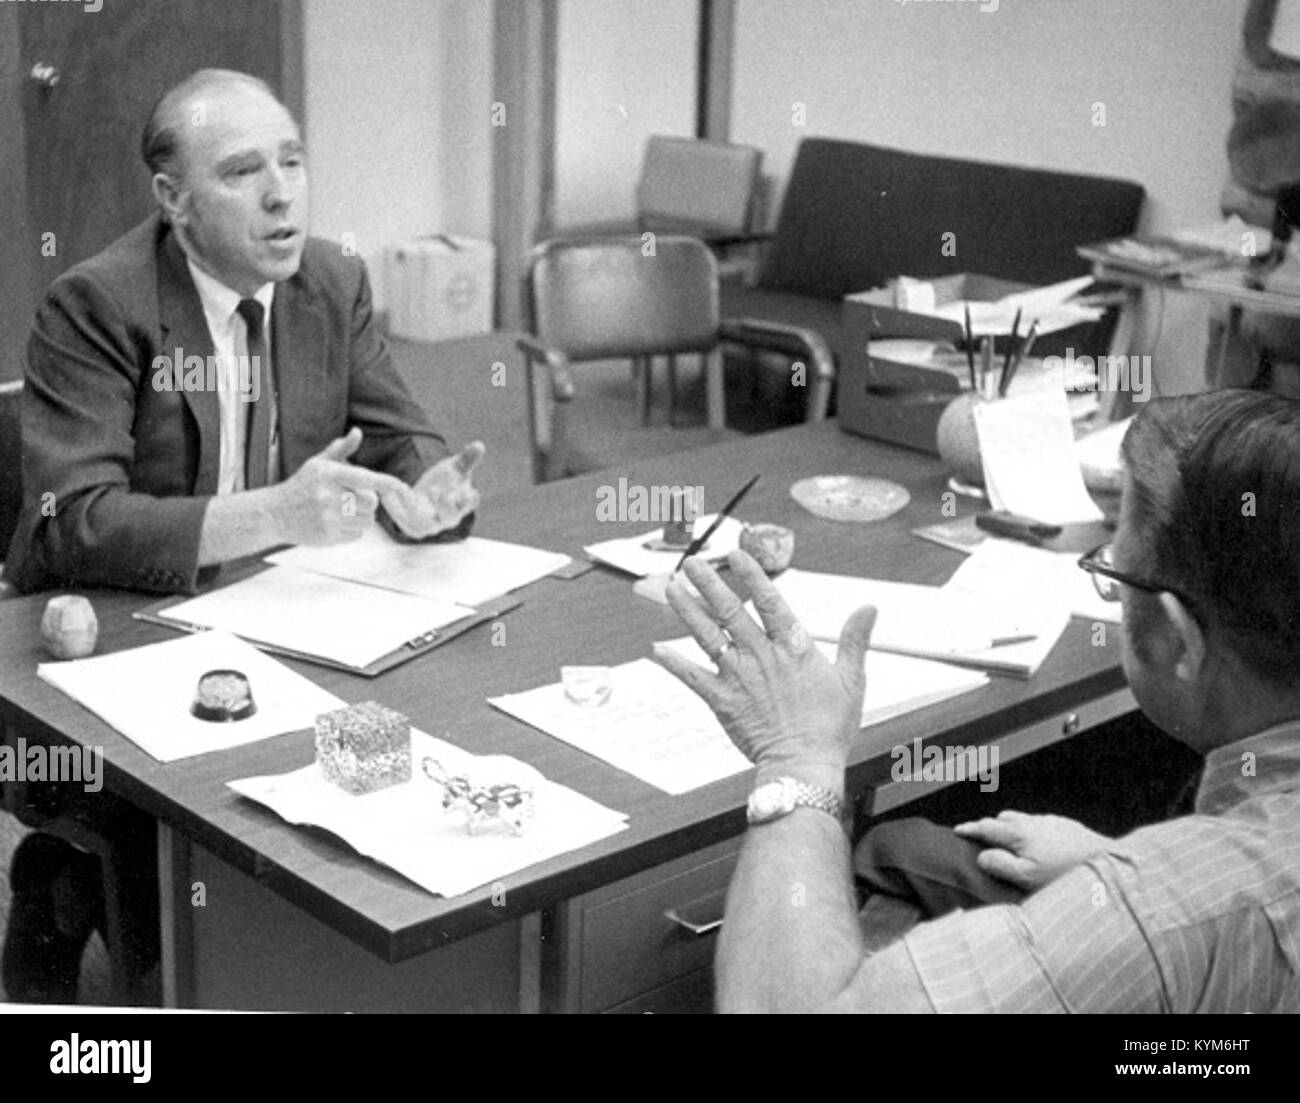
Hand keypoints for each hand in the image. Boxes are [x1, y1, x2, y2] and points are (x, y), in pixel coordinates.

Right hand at [268, 427, 410, 544]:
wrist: (274, 514)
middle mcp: (327, 495)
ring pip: (367, 521)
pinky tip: (336, 522)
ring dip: (361, 517)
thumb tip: (357, 432)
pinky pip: (357, 534)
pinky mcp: (327, 536)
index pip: (365, 478)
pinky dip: (352, 530)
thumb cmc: (301, 486)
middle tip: (354, 498)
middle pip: (372, 502)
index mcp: (327, 473)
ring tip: (343, 510)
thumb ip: (341, 450)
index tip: (401, 487)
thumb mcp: (318, 464)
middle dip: (369, 501)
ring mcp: (326, 518)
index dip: (386, 483)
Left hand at [382, 441, 484, 538]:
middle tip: (433, 489)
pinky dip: (393, 506)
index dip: (469, 499)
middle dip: (442, 505)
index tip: (469, 491)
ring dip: (412, 507)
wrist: (427, 498)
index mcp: (462, 505)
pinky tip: (385, 492)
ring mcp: (428, 524)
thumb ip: (467, 459)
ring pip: (423, 523)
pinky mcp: (410, 525)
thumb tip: (479, 445)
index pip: (469, 504)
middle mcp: (447, 519)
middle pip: (448, 516)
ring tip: (403, 489)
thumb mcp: (455, 469)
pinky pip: (401, 518)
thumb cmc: (447, 484)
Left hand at [652, 550, 877, 774]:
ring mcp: (738, 677)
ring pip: (707, 636)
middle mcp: (761, 656)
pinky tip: (657, 649)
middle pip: (730, 611)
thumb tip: (869, 608)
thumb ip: (856, 639)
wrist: (803, 764)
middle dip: (708, 583)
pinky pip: (693, 677)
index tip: (737, 554)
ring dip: (687, 610)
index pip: (770, 601)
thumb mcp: (853, 679)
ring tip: (671, 587)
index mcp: (792, 648)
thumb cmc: (829, 727)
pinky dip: (674, 662)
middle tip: (692, 562)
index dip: (752, 575)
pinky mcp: (722, 701)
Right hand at [953, 810, 1111, 891]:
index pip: (987, 828)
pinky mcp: (1068, 826)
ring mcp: (1051, 822)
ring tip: (1007, 839)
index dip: (970, 829)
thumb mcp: (1027, 878)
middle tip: (978, 835)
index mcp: (1019, 835)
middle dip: (988, 826)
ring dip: (1010, 825)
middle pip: (1003, 818)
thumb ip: (1001, 865)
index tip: (958, 830)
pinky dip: (1031, 829)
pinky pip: (1042, 823)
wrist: (1110, 864)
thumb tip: (982, 855)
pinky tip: (1039, 843)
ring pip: (1023, 819)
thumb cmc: (1065, 876)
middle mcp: (1033, 823)